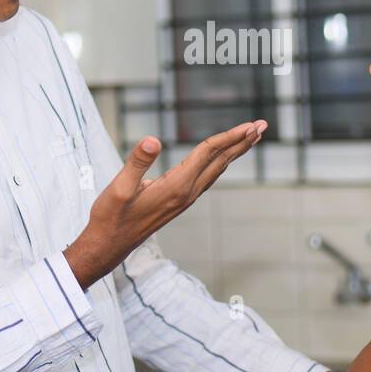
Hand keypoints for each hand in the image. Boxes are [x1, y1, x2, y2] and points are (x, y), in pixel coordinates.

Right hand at [64, 120, 265, 287]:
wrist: (108, 246)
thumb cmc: (110, 217)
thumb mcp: (118, 188)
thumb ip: (137, 163)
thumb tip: (153, 140)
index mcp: (176, 186)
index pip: (208, 154)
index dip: (229, 136)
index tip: (250, 125)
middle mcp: (186, 193)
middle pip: (220, 161)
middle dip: (242, 142)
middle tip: (262, 125)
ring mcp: (185, 199)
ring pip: (216, 170)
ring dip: (234, 151)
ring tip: (250, 137)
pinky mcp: (179, 202)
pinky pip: (207, 177)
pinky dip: (220, 162)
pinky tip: (223, 158)